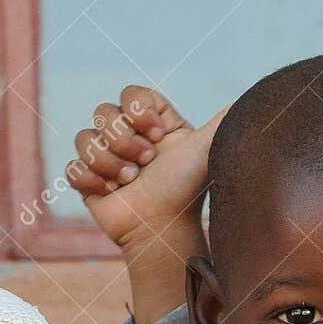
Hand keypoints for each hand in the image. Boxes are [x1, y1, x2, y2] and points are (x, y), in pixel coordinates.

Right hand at [68, 85, 222, 254]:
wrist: (162, 229)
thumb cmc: (185, 192)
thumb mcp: (207, 149)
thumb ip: (223, 121)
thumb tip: (249, 101)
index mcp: (153, 125)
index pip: (131, 94)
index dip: (137, 109)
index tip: (156, 133)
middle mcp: (128, 138)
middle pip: (103, 112)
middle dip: (124, 139)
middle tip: (146, 162)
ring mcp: (106, 159)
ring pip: (84, 138)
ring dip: (108, 161)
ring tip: (130, 182)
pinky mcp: (88, 182)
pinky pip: (72, 167)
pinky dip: (91, 180)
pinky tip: (111, 193)